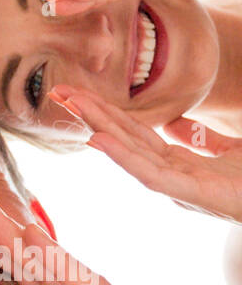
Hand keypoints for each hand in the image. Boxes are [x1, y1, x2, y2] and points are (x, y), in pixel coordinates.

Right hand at [49, 83, 241, 222]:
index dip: (108, 112)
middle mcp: (171, 178)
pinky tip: (98, 139)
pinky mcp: (189, 193)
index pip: (134, 134)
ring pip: (128, 153)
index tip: (81, 92)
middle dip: (90, 114)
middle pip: (123, 140)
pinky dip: (121, 156)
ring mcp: (177, 187)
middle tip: (59, 91)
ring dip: (97, 127)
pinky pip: (148, 174)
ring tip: (71, 104)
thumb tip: (174, 122)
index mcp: (179, 166)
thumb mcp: (230, 149)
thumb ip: (201, 137)